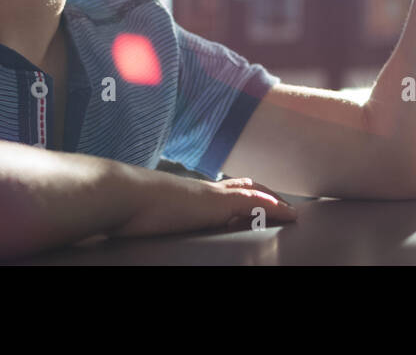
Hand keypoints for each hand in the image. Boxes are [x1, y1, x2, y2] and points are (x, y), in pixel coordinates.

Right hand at [109, 171, 297, 238]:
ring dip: (274, 201)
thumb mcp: (151, 219)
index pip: (226, 190)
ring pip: (253, 194)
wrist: (122, 197)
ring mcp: (212, 195)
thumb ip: (160, 222)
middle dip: (266, 195)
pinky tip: (287, 212)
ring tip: (292, 213)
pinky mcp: (216, 203)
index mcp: (193, 195)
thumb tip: (152, 229)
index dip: (244, 194)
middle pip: (246, 187)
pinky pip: (253, 202)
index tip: (260, 201)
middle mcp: (206, 191)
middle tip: (285, 207)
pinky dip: (272, 206)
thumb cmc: (129, 210)